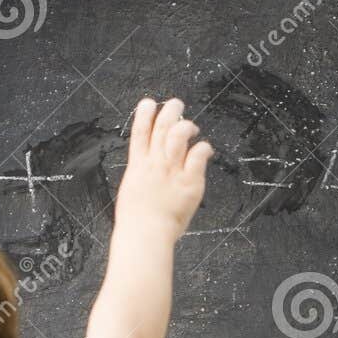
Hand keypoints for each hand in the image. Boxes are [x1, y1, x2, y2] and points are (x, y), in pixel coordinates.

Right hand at [114, 97, 211, 236]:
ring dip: (187, 125)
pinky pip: (199, 155)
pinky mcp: (189, 181)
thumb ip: (142, 176)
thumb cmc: (137, 221)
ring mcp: (172, 171)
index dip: (144, 113)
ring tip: (192, 126)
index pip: (140, 131)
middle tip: (176, 104)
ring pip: (179, 134)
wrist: (145, 234)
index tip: (149, 103)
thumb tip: (148, 168)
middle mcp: (155, 163)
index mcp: (138, 166)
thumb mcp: (132, 191)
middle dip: (169, 110)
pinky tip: (206, 148)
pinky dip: (203, 148)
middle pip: (162, 127)